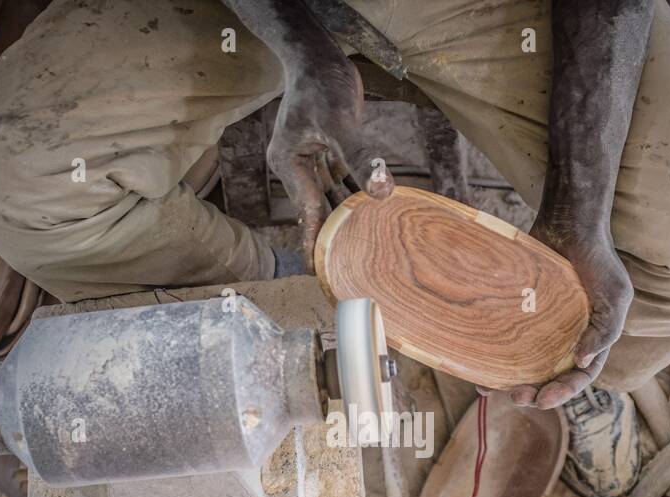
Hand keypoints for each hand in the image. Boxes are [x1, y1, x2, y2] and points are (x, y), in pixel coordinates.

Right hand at [266, 55, 393, 266]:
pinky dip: (355, 193)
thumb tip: (382, 190)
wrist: (318, 54)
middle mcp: (294, 165)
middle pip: (316, 206)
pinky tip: (372, 210)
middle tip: (348, 265)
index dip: (316, 238)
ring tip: (362, 245)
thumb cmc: (321, 82)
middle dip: (332, 231)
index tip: (321, 269)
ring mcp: (311, 159)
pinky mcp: (327, 151)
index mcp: (287, 163)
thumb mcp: (341, 122)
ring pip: (329, 196)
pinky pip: (341, 180)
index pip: (307, 208)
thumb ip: (361, 157)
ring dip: (346, 214)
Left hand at [506, 218, 632, 408]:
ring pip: (525, 366)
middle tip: (518, 397)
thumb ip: (605, 331)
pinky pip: (505, 343)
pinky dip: (493, 360)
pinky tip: (478, 372)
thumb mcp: (616, 297)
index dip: (562, 392)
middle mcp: (564, 340)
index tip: (543, 400)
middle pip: (549, 378)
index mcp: (589, 342)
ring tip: (494, 391)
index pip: (578, 377)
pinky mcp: (519, 316)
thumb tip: (582, 362)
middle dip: (534, 394)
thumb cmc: (599, 261)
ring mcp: (540, 329)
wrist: (569, 227)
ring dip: (511, 383)